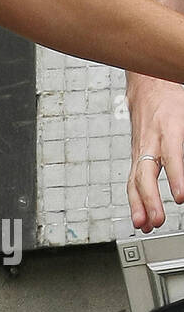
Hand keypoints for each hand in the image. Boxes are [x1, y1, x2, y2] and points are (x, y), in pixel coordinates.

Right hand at [125, 76, 183, 231]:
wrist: (148, 87)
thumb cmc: (171, 102)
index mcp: (168, 128)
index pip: (172, 156)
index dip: (176, 177)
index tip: (181, 197)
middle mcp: (150, 141)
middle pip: (146, 173)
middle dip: (150, 198)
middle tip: (158, 219)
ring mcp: (140, 149)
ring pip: (134, 180)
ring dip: (137, 205)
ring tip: (143, 225)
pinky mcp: (136, 156)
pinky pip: (132, 181)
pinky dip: (135, 201)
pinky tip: (140, 217)